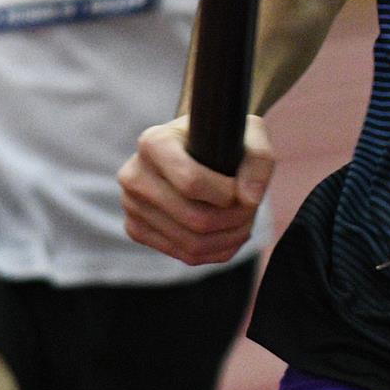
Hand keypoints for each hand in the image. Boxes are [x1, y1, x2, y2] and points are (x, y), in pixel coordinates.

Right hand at [119, 114, 273, 265]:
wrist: (192, 148)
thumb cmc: (221, 139)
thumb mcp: (249, 134)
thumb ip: (259, 159)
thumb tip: (248, 199)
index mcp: (154, 142)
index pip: (191, 182)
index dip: (225, 194)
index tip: (240, 189)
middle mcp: (134, 174)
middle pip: (194, 219)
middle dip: (233, 219)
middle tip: (250, 209)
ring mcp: (131, 205)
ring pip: (191, 244)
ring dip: (229, 238)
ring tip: (244, 221)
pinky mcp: (136, 229)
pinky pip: (185, 256)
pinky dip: (216, 250)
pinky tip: (228, 233)